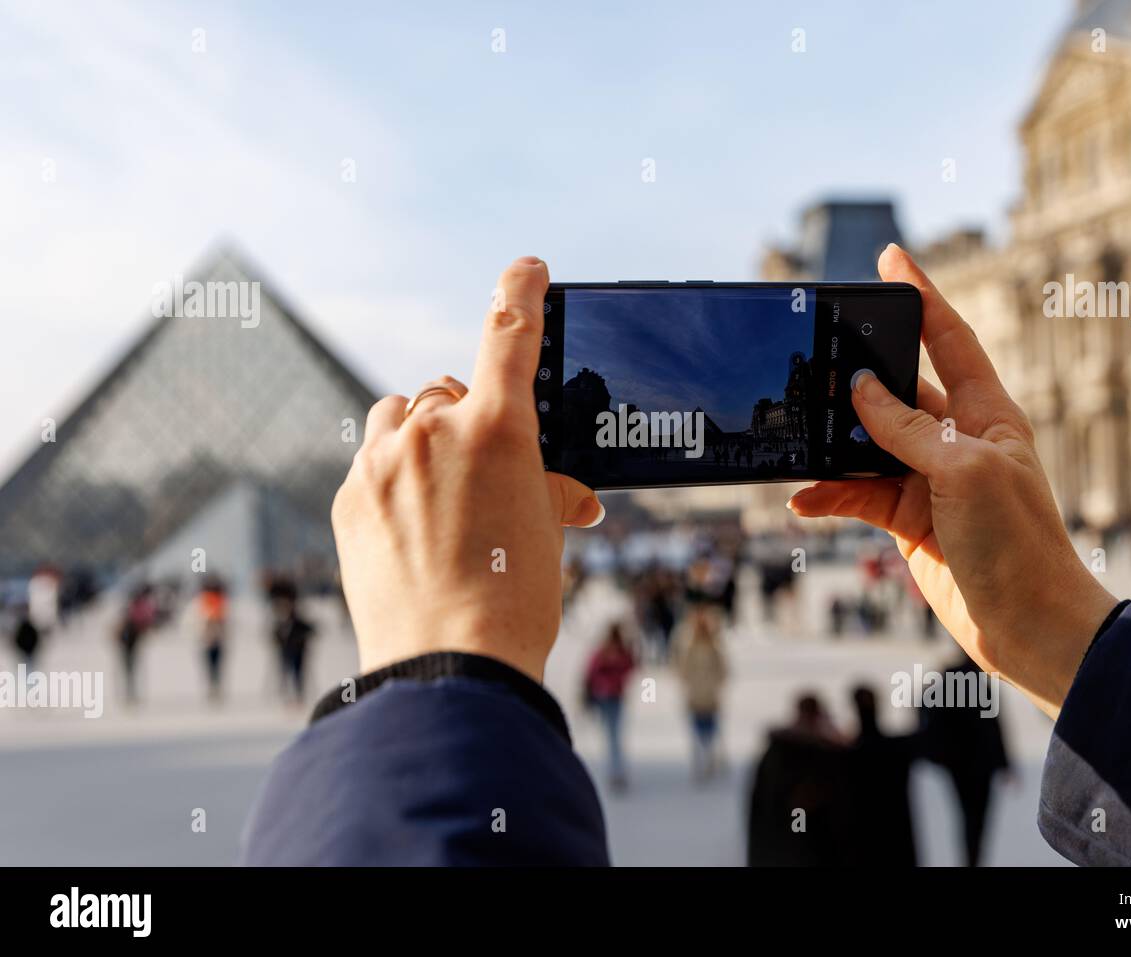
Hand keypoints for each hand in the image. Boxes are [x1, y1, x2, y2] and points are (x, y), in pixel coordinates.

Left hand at [331, 257, 603, 679]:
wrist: (447, 663)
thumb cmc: (513, 599)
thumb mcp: (546, 534)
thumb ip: (551, 493)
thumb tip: (575, 498)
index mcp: (496, 429)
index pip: (510, 335)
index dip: (521, 292)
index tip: (526, 269)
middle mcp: (433, 431)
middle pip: (448, 389)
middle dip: (468, 415)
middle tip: (487, 466)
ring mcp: (382, 462)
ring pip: (401, 416)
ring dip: (422, 434)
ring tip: (441, 485)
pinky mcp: (348, 497)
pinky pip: (373, 462)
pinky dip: (394, 476)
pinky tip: (411, 524)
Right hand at [789, 245, 1115, 716]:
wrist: (1029, 628)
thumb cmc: (1019, 543)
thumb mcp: (964, 473)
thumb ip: (908, 430)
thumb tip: (859, 390)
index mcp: (988, 414)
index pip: (951, 339)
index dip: (921, 296)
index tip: (888, 258)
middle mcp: (956, 440)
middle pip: (895, 390)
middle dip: (855, 374)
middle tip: (811, 355)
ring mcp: (928, 480)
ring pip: (865, 445)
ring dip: (831, 445)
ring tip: (795, 438)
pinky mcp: (906, 520)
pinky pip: (856, 494)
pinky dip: (827, 496)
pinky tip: (800, 500)